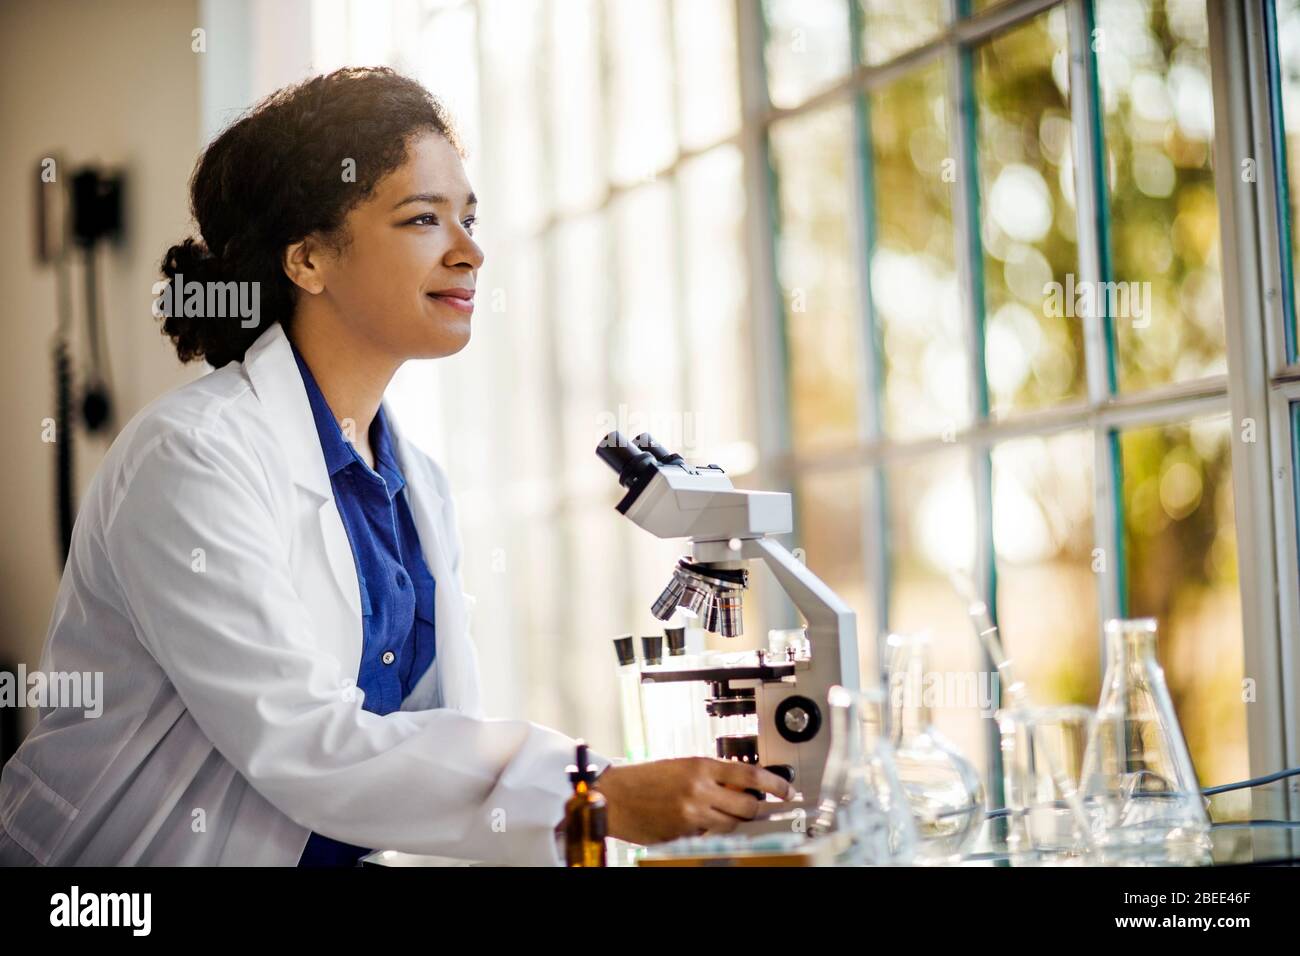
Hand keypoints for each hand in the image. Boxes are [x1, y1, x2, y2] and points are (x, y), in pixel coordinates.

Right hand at [591, 757, 795, 845]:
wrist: (614, 796)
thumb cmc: (644, 778)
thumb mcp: (681, 766)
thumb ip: (711, 775)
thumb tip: (741, 786)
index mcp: (700, 766)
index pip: (751, 776)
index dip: (775, 784)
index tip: (786, 790)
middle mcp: (699, 790)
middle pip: (747, 807)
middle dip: (755, 809)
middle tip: (756, 807)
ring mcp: (692, 815)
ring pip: (731, 825)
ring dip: (731, 822)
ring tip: (718, 813)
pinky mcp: (684, 835)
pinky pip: (709, 836)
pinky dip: (709, 831)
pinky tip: (696, 822)